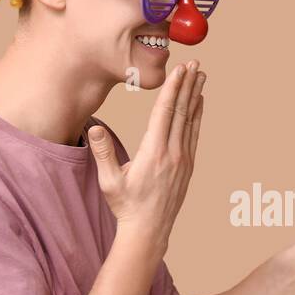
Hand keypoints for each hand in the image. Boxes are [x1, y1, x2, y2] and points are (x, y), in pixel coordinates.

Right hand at [89, 60, 204, 251]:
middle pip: (182, 112)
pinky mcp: (188, 166)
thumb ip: (102, 153)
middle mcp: (173, 154)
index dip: (173, 89)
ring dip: (195, 96)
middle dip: (188, 85)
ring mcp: (183, 160)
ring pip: (191, 121)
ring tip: (200, 76)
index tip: (180, 70)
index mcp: (154, 153)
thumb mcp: (109, 181)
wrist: (149, 231)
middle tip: (195, 63)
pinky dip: (197, 116)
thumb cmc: (126, 206)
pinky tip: (199, 104)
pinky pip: (194, 134)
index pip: (165, 113)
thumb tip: (94, 129)